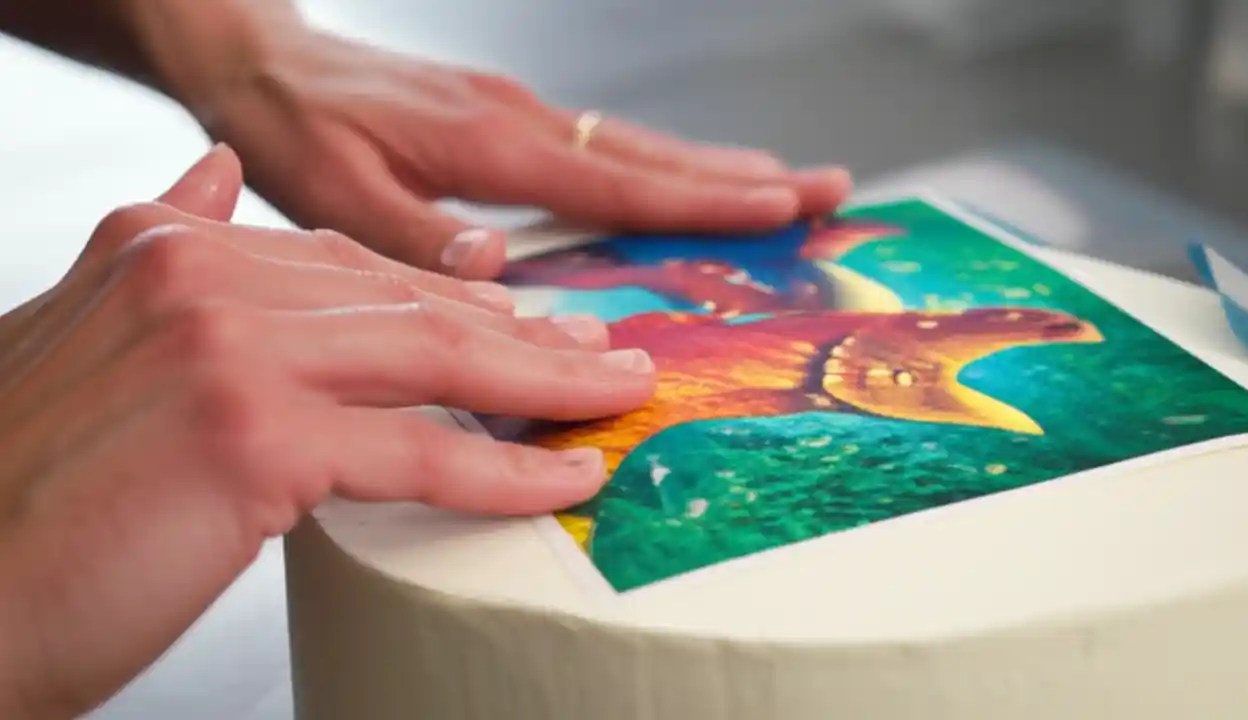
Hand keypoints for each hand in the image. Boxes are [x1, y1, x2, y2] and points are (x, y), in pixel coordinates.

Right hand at [0, 147, 654, 717]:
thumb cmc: (22, 492)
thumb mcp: (83, 332)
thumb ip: (164, 247)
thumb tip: (212, 178)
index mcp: (166, 246)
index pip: (349, 266)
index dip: (450, 299)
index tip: (522, 324)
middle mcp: (199, 276)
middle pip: (406, 302)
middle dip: (518, 333)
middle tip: (598, 354)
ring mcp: (228, 349)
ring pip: (433, 359)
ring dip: (542, 384)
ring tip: (610, 397)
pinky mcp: (253, 436)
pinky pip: (420, 452)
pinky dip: (505, 469)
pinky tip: (562, 477)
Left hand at [179, 21, 851, 278]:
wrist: (260, 63)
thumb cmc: (296, 132)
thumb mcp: (337, 199)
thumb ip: (419, 241)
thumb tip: (502, 275)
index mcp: (492, 145)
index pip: (620, 181)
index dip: (705, 200)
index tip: (780, 209)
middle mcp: (520, 118)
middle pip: (653, 154)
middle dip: (744, 176)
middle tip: (826, 192)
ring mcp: (518, 110)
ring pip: (635, 144)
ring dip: (714, 166)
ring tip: (784, 185)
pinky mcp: (506, 114)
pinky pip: (602, 143)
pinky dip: (659, 163)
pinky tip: (684, 176)